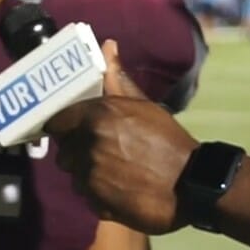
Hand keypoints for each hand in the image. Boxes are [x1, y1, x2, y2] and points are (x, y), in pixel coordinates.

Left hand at [44, 40, 198, 233]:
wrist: (191, 184)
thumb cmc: (169, 141)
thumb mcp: (144, 106)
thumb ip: (118, 80)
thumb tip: (107, 45)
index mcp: (97, 116)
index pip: (57, 122)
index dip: (64, 127)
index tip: (73, 130)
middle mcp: (88, 145)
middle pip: (65, 152)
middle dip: (78, 152)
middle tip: (103, 152)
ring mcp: (91, 177)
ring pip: (75, 176)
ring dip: (88, 175)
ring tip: (115, 172)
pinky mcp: (97, 204)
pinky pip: (87, 197)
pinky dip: (99, 195)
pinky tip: (120, 190)